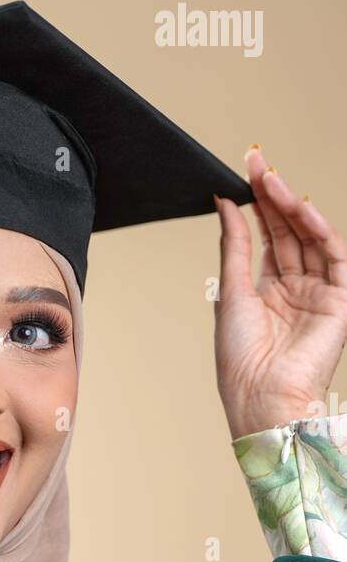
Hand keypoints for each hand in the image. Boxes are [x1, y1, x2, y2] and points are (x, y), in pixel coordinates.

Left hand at [213, 145, 346, 439]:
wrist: (259, 397)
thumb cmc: (240, 360)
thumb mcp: (230, 292)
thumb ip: (234, 246)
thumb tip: (226, 204)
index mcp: (267, 293)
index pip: (268, 238)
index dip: (260, 205)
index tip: (245, 172)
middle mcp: (295, 291)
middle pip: (290, 233)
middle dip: (275, 197)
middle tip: (258, 164)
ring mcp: (319, 295)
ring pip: (312, 240)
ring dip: (294, 208)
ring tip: (273, 180)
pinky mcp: (340, 303)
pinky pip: (335, 258)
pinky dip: (320, 231)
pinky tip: (301, 210)